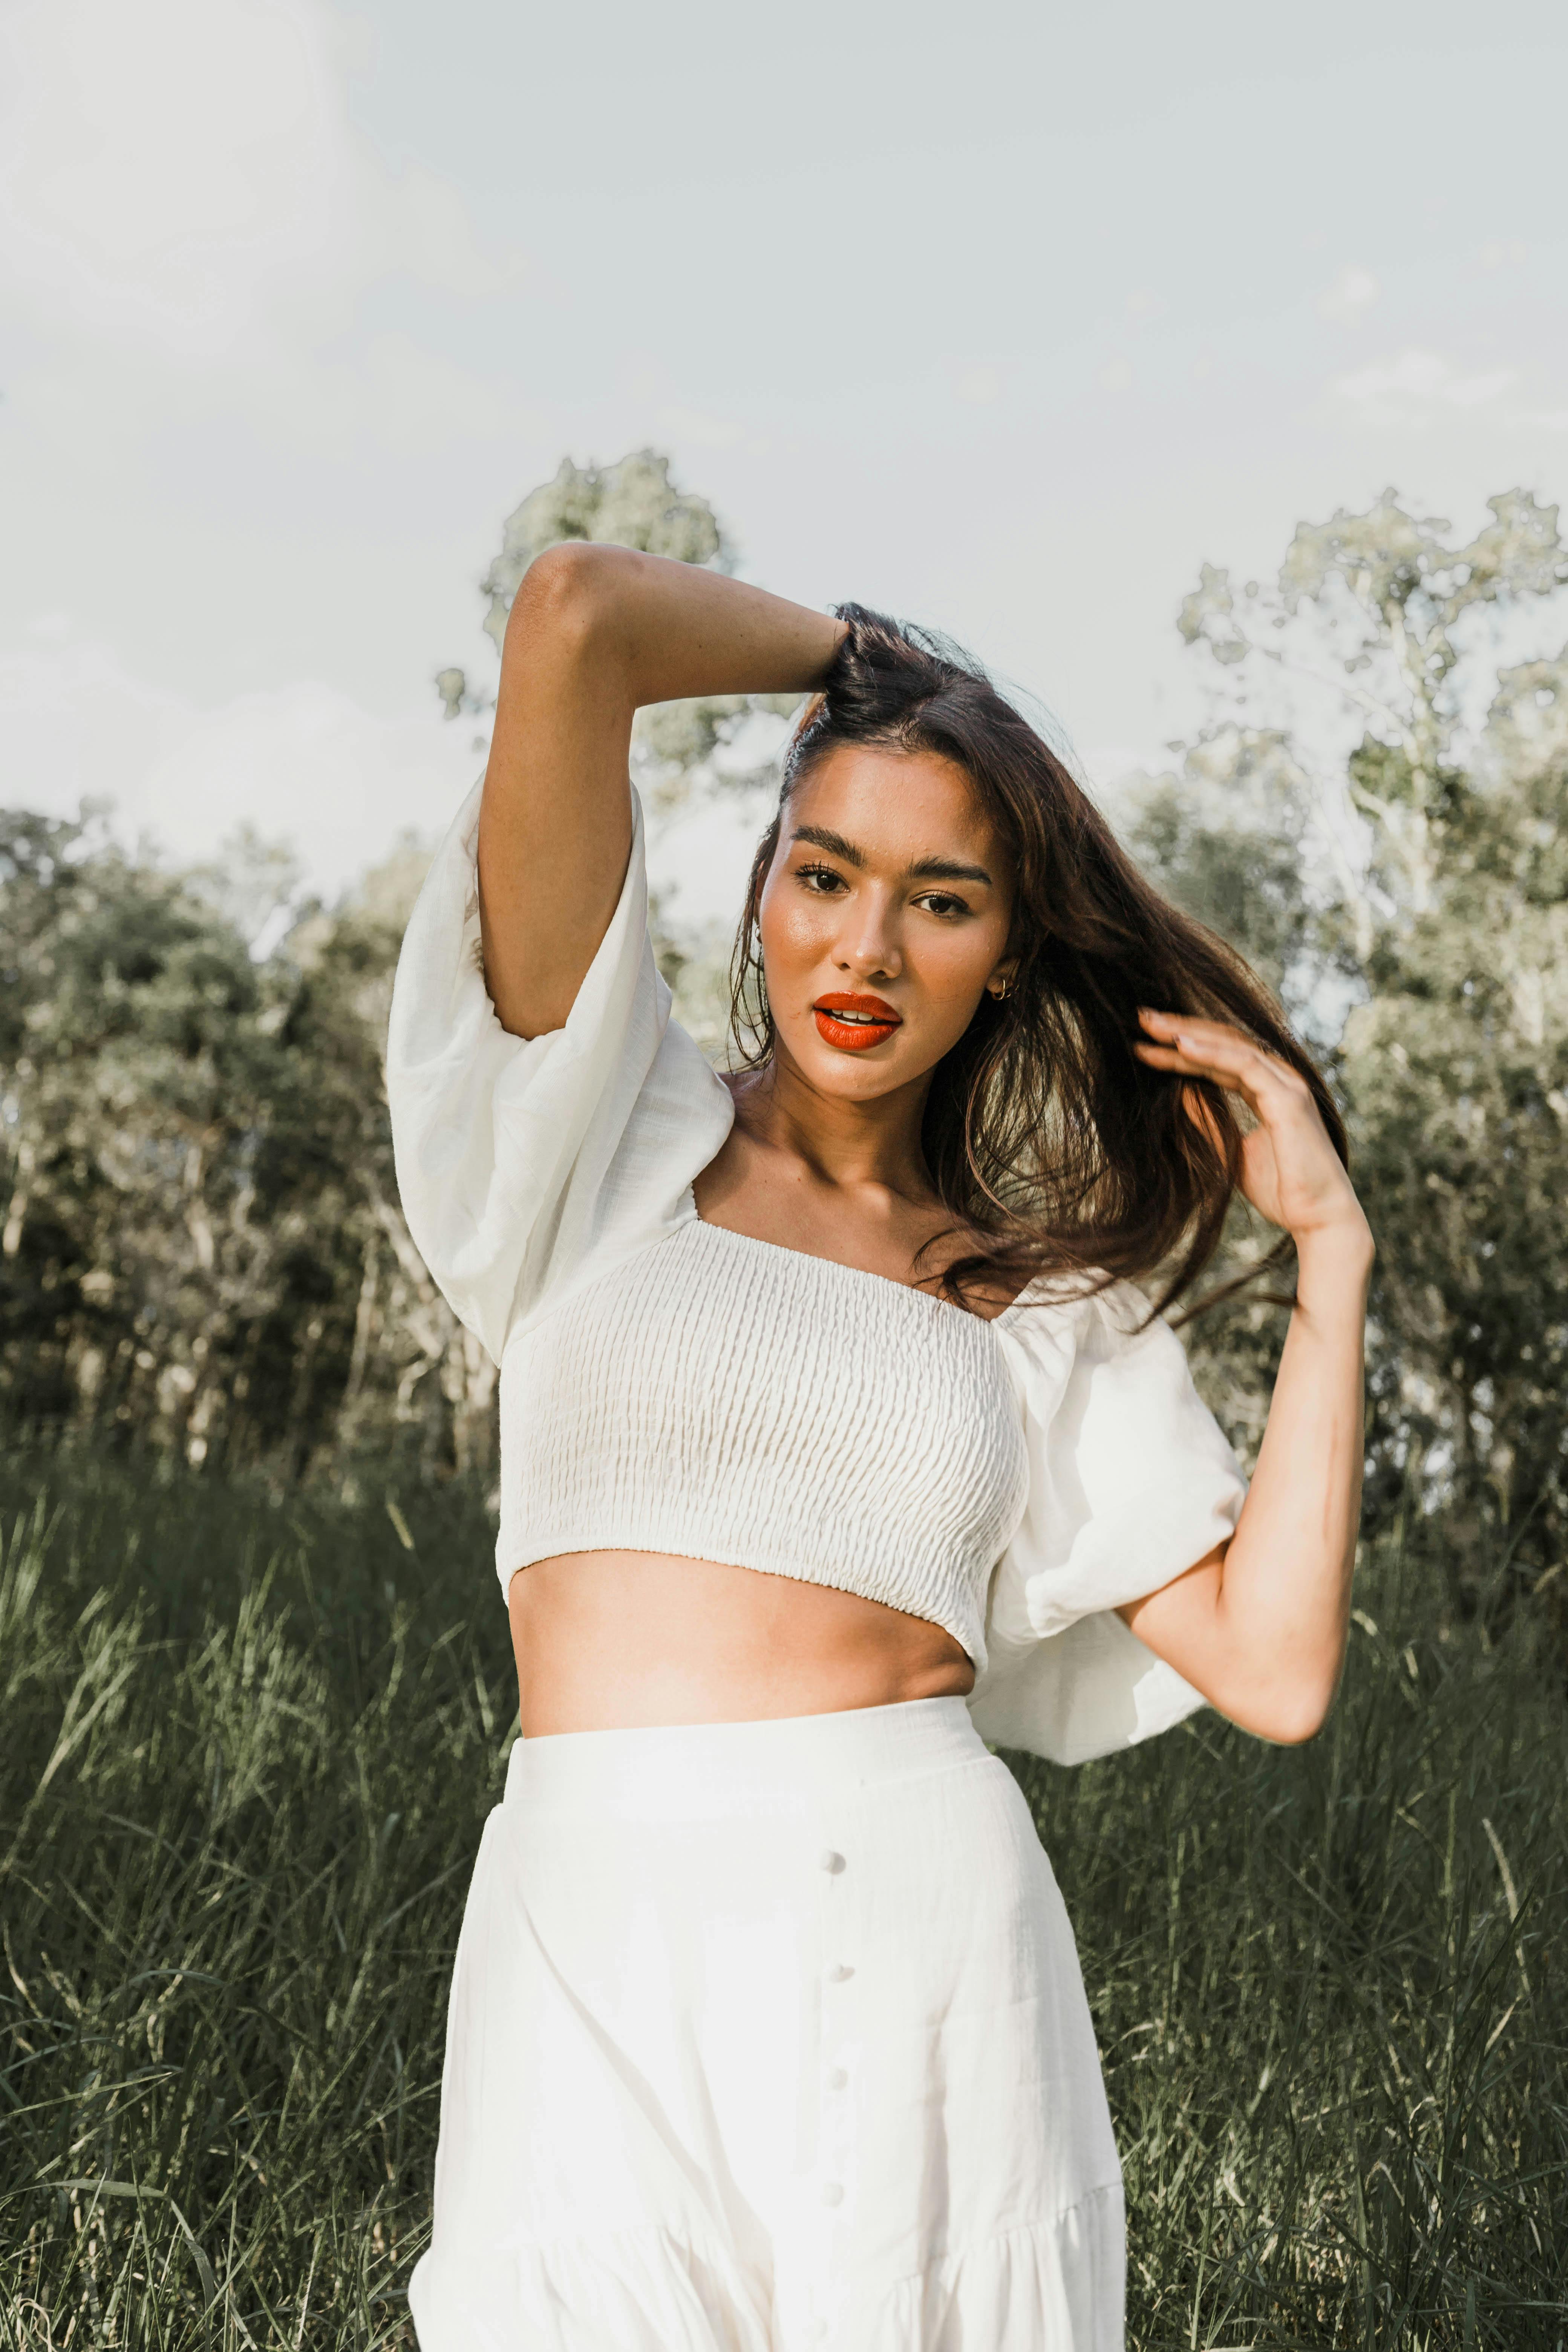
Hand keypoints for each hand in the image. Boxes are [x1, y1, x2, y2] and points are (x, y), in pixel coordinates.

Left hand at [1134, 1010, 1370, 1257]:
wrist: (1318, 1220)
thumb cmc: (1283, 1191)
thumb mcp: (1231, 1151)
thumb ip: (1209, 1122)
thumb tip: (1179, 1093)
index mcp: (1268, 1089)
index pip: (1220, 1056)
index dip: (1182, 1048)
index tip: (1145, 1045)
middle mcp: (1280, 1079)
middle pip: (1225, 1041)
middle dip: (1182, 1029)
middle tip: (1141, 1018)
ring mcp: (1287, 1085)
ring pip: (1233, 1046)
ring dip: (1190, 1034)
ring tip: (1152, 1027)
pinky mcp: (1289, 1098)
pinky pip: (1245, 1065)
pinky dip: (1211, 1053)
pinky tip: (1181, 1046)